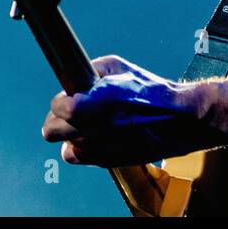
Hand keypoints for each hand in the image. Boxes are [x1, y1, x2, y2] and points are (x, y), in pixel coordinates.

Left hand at [41, 55, 217, 166]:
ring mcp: (98, 148)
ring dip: (73, 135)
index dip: (64, 99)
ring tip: (90, 124)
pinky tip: (98, 136)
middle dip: (59, 119)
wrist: (177, 120)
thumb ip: (90, 72)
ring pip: (65, 146)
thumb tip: (74, 76)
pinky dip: (84, 148)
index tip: (73, 96)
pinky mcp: (107, 162)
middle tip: (74, 112)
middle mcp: (91, 129)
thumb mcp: (118, 67)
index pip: (56, 106)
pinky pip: (80, 157)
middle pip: (50, 131)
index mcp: (90, 103)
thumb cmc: (150, 91)